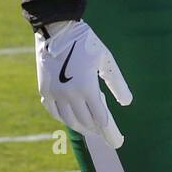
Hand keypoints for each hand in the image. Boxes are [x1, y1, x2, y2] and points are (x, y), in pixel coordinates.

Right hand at [35, 20, 131, 147]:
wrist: (57, 28)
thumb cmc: (86, 42)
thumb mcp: (106, 60)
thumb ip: (117, 83)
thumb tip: (127, 103)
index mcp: (87, 87)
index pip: (102, 119)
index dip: (111, 133)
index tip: (119, 142)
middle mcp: (70, 94)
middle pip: (86, 122)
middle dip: (98, 130)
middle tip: (106, 133)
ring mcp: (55, 94)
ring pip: (70, 120)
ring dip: (82, 126)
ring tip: (91, 127)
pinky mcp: (44, 90)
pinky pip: (54, 112)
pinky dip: (65, 117)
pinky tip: (72, 117)